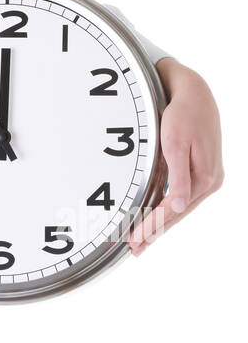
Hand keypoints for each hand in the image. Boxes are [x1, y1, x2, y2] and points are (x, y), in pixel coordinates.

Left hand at [127, 61, 223, 255]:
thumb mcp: (176, 143)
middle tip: (133, 249)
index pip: (171, 211)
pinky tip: (158, 216)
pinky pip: (182, 197)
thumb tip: (178, 208)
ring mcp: (207, 178)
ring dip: (160, 223)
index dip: (151, 227)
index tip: (133, 240)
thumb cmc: (183, 114)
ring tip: (142, 240)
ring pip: (179, 209)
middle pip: (176, 215)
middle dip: (154, 232)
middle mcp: (209, 181)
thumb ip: (177, 177)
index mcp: (204, 178)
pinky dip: (168, 209)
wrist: (195, 92)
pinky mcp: (202, 172)